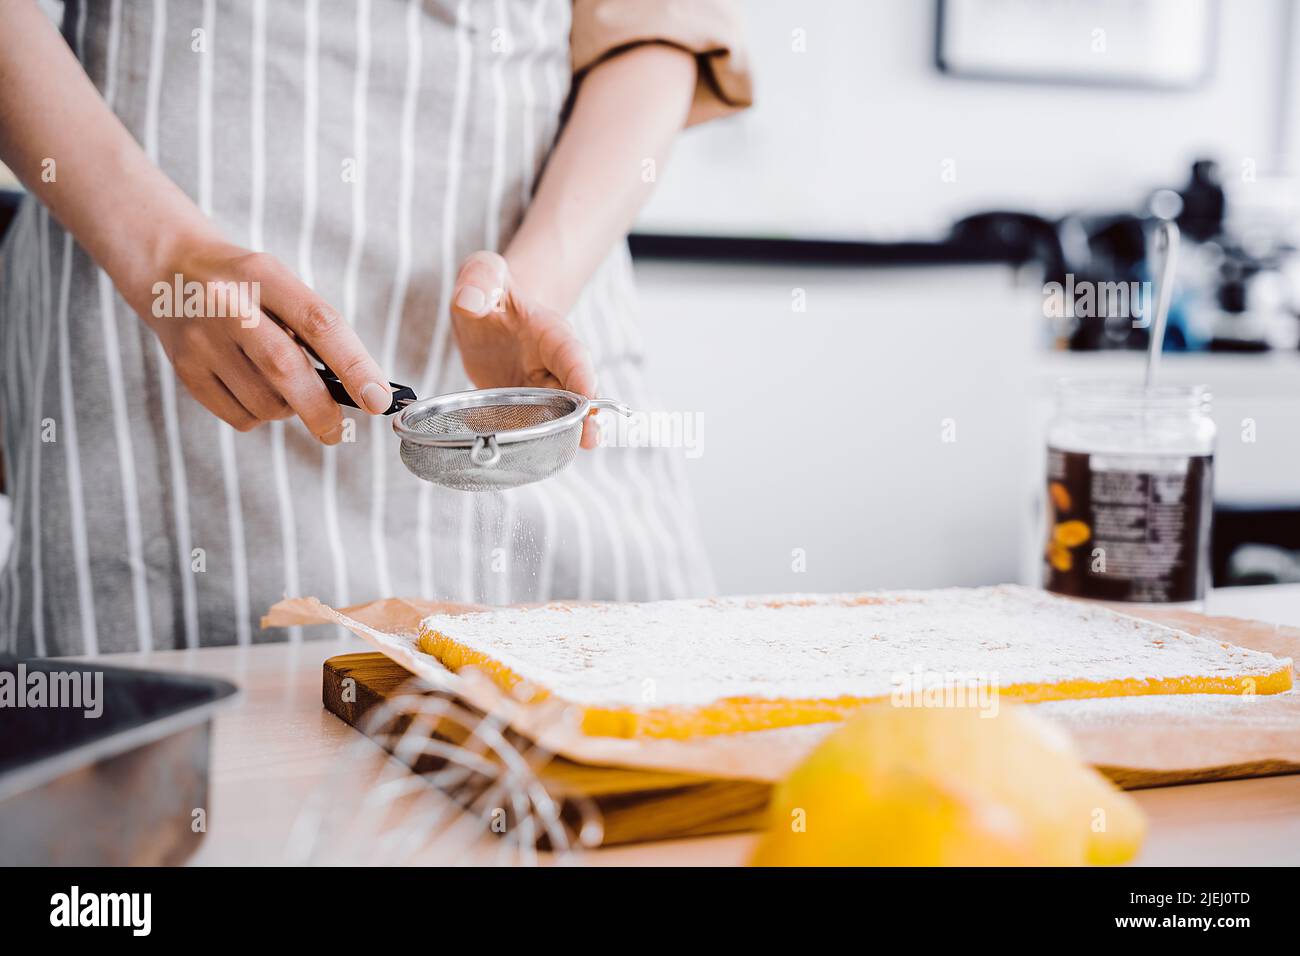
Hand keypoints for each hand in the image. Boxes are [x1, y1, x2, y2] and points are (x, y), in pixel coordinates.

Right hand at [134, 237, 391, 442]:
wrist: (168, 272)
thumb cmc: (245, 286)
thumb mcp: (280, 284)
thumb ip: (316, 328)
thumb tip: (363, 389)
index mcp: (264, 275)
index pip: (319, 323)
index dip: (354, 365)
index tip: (379, 399)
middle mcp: (228, 304)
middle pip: (285, 369)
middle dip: (321, 409)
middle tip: (337, 431)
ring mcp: (202, 340)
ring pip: (264, 402)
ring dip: (289, 410)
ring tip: (284, 387)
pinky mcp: (186, 371)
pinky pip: (240, 417)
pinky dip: (259, 415)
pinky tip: (253, 389)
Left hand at [450, 251, 598, 447]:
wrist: (488, 310)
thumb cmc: (489, 289)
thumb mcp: (482, 274)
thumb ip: (479, 280)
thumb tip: (469, 303)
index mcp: (547, 331)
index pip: (570, 351)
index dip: (582, 372)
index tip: (590, 394)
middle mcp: (551, 363)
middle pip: (575, 390)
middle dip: (586, 414)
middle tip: (592, 437)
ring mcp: (539, 387)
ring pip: (557, 413)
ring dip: (565, 434)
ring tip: (574, 451)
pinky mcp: (522, 405)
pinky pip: (529, 424)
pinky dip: (530, 441)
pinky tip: (526, 458)